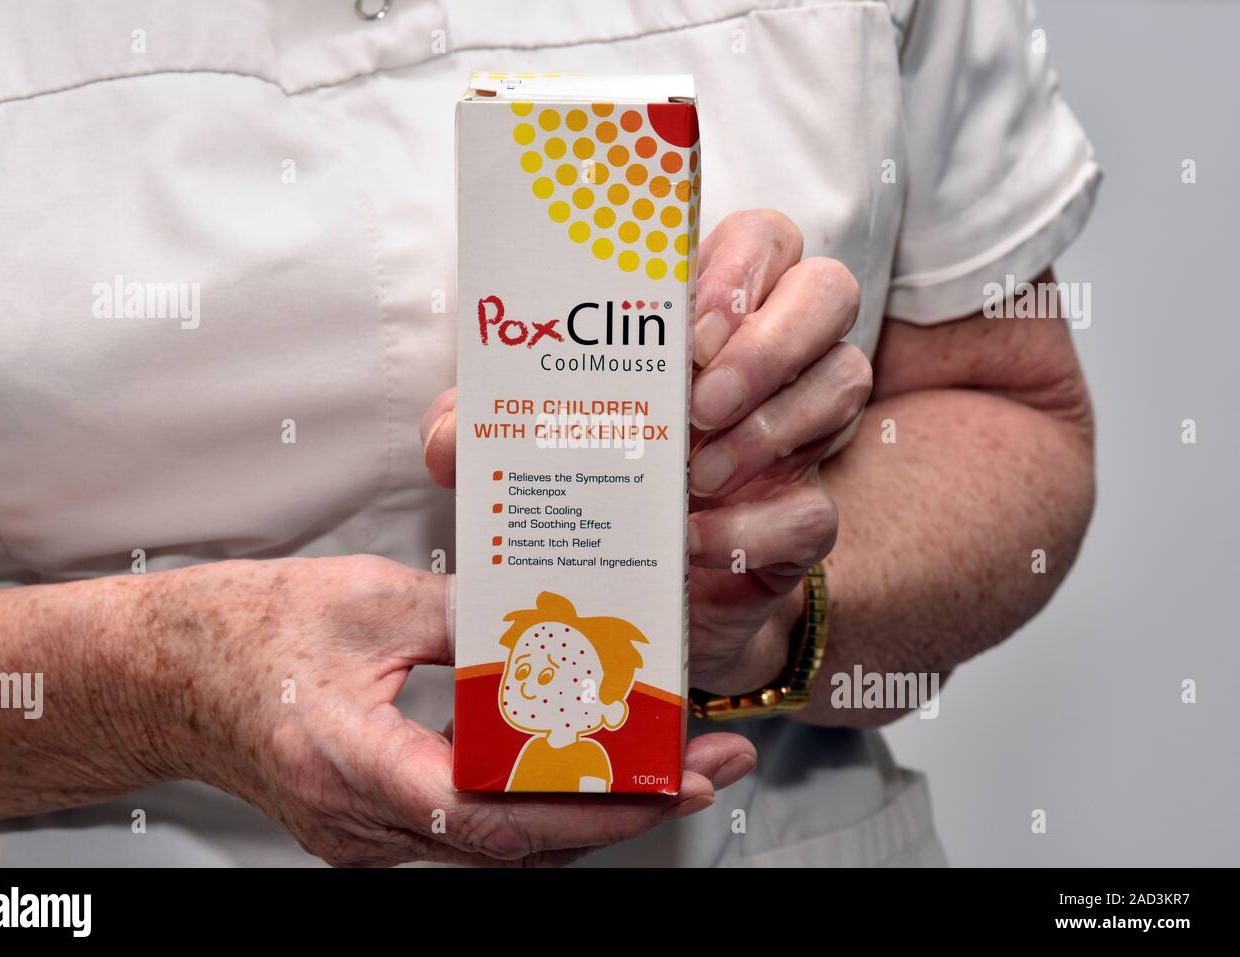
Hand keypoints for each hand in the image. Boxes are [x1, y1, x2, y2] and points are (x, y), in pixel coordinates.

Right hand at [142, 556, 755, 865]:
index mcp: (350, 759)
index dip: (589, 807)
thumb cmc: (249, 633)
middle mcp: (361, 820)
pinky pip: (475, 833)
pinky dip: (541, 807)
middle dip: (624, 811)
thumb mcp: (364, 598)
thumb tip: (554, 625)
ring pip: (502, 847)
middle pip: (515, 844)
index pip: (489, 812)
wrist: (172, 676)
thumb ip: (465, 615)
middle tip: (710, 767)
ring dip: (592, 812)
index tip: (669, 778)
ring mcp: (368, 837)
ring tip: (671, 766)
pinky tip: (588, 771)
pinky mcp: (377, 828)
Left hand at [423, 209, 869, 695]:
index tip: (688, 326)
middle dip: (771, 338)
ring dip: (771, 424)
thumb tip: (450, 436)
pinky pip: (818, 509)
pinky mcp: (801, 522)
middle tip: (702, 399)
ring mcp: (797, 439)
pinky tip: (693, 538)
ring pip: (848, 379)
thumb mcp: (517, 447)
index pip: (761, 240)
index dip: (740, 265)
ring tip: (694, 471)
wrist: (628, 599)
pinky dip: (755, 523)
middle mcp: (768, 364)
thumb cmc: (581, 490)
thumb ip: (477, 427)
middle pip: (829, 289)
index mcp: (705, 319)